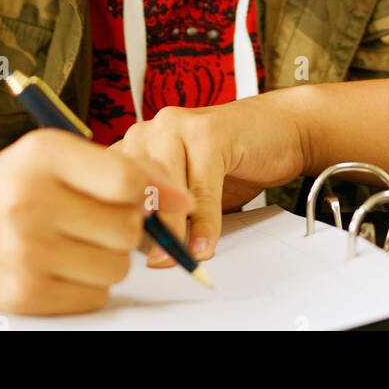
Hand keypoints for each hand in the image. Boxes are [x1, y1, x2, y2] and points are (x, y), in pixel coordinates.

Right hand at [0, 128, 195, 315]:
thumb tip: (178, 194)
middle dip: (131, 225)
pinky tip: (65, 261)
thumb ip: (118, 166)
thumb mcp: (55, 153)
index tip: (175, 196)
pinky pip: (94, 296)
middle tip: (108, 216)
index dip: (160, 190)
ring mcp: (24, 254)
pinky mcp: (23, 296)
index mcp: (42, 156)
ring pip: (116, 267)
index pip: (124, 181)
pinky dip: (91, 282)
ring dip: (111, 256)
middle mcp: (30, 203)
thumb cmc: (11, 181)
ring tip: (81, 238)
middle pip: (127, 230)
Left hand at [111, 89, 310, 266]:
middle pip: (133, 185)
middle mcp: (150, 130)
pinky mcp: (208, 132)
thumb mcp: (187, 189)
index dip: (119, 220)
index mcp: (137, 143)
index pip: (111, 185)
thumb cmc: (228, 160)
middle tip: (156, 262)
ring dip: (173, 228)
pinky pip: (200, 187)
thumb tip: (144, 254)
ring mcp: (178, 126)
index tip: (128, 255)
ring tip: (178, 257)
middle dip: (144, 227)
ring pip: (164, 186)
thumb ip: (162, 212)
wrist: (277, 129)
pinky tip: (205, 244)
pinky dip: (204, 222)